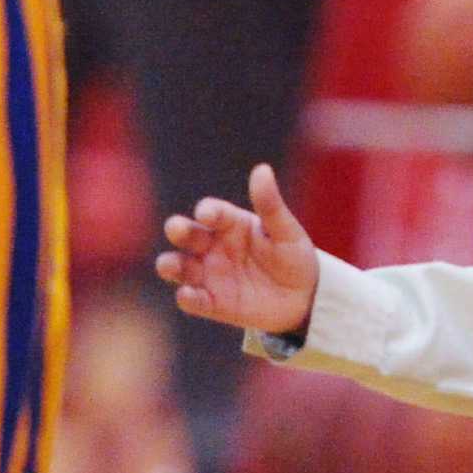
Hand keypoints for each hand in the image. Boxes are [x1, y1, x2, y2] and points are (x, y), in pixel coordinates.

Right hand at [156, 164, 319, 337]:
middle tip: (177, 229)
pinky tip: (189, 295)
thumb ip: (270, 204)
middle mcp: (213, 246)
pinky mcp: (212, 303)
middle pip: (187, 235)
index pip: (213, 212)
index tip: (206, 214)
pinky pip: (194, 300)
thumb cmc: (292, 256)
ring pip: (180, 267)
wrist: (303, 296)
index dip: (207, 211)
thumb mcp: (286, 231)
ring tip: (169, 265)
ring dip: (170, 264)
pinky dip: (188, 298)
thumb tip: (262, 169)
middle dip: (178, 231)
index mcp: (230, 223)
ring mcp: (210, 274)